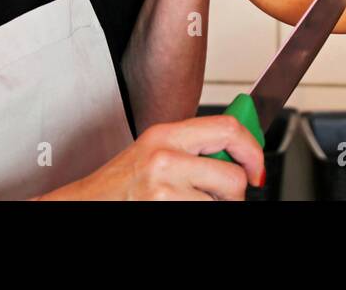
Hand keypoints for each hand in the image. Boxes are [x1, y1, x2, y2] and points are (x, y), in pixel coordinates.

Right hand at [34, 115, 265, 200]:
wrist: (88, 204)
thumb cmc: (120, 184)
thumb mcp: (155, 152)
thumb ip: (193, 148)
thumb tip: (241, 151)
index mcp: (166, 134)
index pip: (228, 129)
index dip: (253, 150)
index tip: (258, 169)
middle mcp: (165, 157)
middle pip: (233, 177)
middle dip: (234, 195)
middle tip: (220, 198)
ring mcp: (163, 189)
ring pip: (220, 205)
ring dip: (213, 209)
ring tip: (186, 204)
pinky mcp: (162, 210)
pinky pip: (203, 215)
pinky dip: (197, 216)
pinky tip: (176, 211)